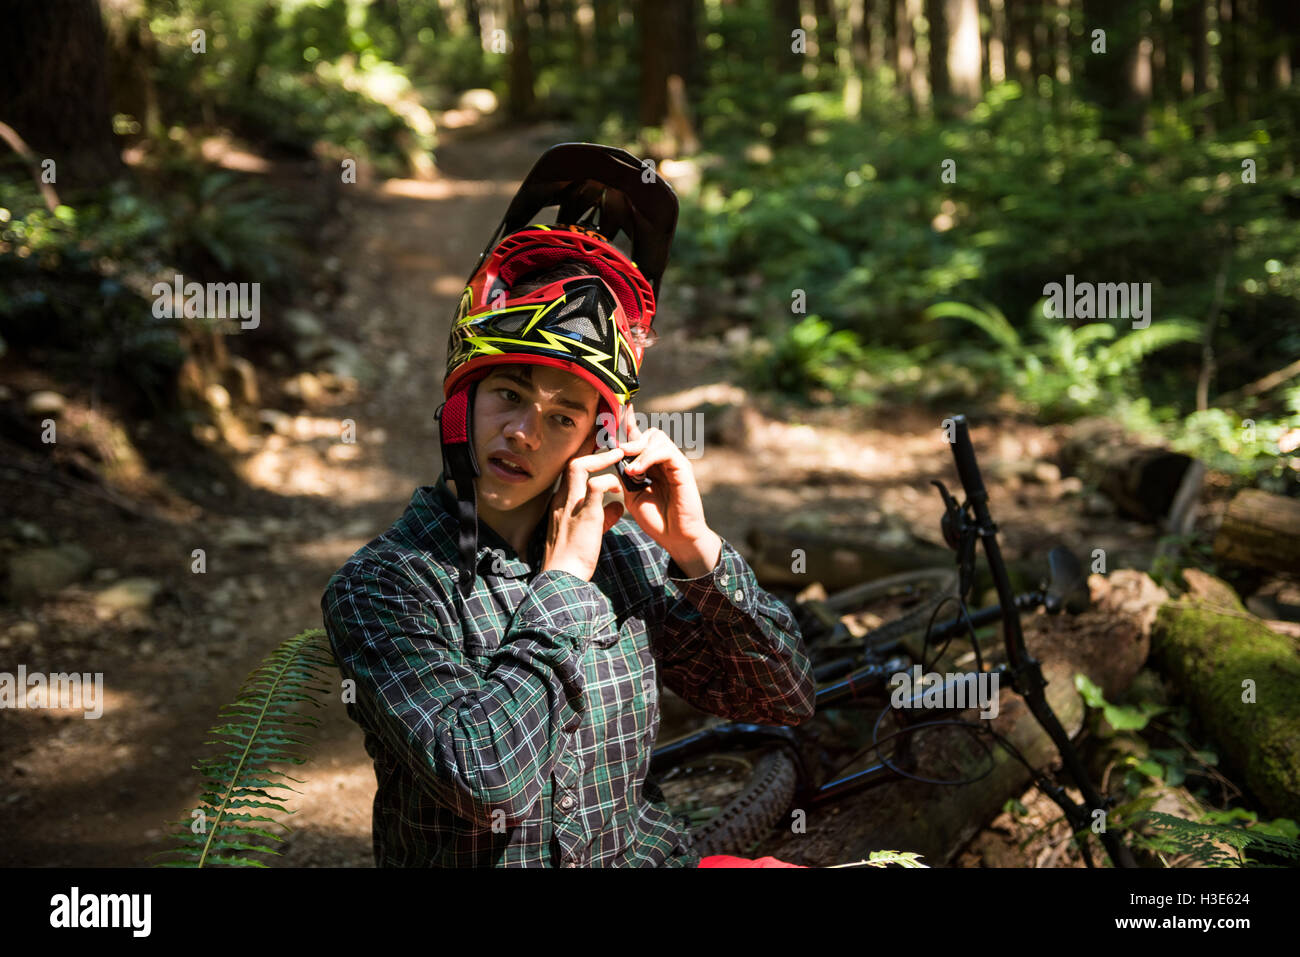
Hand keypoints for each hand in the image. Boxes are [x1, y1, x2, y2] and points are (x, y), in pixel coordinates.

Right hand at [541, 444, 626, 581]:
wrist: (563, 577)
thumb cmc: (574, 557)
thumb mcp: (588, 531)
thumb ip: (602, 515)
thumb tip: (617, 507)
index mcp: (561, 502)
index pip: (570, 471)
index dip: (586, 457)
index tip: (601, 449)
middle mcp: (562, 499)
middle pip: (571, 461)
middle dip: (591, 448)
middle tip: (611, 444)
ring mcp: (571, 505)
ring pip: (578, 466)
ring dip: (600, 458)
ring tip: (618, 455)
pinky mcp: (585, 514)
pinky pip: (597, 486)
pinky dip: (610, 482)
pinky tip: (619, 489)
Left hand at [617, 403, 721, 577]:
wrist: (676, 538)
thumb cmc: (656, 519)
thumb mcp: (632, 493)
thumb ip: (624, 473)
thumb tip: (614, 454)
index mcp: (651, 465)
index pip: (640, 438)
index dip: (629, 422)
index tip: (620, 408)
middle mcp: (664, 460)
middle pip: (649, 433)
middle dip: (632, 440)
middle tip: (620, 453)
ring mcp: (675, 463)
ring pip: (657, 438)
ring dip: (639, 450)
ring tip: (630, 470)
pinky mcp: (683, 468)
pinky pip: (665, 451)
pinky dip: (648, 457)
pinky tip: (637, 471)